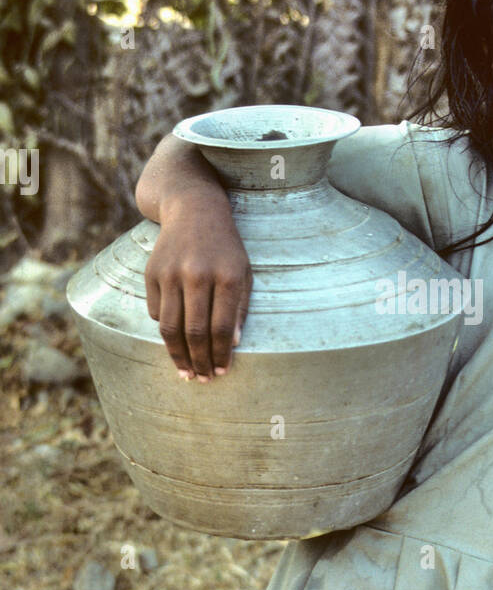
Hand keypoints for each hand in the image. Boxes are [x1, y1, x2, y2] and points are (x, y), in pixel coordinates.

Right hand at [144, 189, 252, 380]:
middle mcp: (198, 275)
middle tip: (202, 380)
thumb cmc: (225, 247)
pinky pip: (157, 313)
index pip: (222, 328)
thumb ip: (239, 308)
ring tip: (185, 372)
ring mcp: (171, 274)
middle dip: (199, 362)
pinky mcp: (151, 273)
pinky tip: (175, 340)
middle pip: (194, 332)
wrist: (194, 209)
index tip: (221, 372)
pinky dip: (167, 330)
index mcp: (228, 276)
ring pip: (170, 328)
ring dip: (178, 356)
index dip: (221, 355)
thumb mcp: (244, 272)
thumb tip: (232, 345)